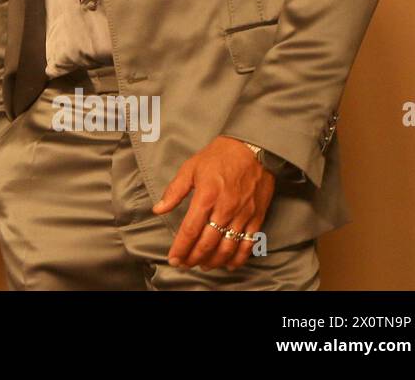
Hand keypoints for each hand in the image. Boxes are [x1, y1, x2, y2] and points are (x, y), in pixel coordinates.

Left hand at [153, 135, 275, 271]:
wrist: (253, 148)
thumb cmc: (219, 156)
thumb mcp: (190, 168)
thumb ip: (174, 191)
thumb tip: (158, 209)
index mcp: (206, 197)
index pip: (190, 230)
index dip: (181, 247)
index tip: (174, 258)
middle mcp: (225, 209)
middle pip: (208, 243)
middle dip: (194, 257)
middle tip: (185, 265)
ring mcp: (243, 215)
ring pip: (227, 247)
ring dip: (214, 261)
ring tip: (203, 266)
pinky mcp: (256, 217)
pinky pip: (248, 243)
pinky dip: (238, 257)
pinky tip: (229, 264)